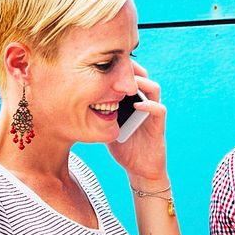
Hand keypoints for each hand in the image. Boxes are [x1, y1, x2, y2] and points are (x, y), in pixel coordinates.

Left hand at [107, 61, 169, 182]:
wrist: (140, 171)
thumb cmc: (124, 149)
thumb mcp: (107, 128)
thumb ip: (99, 115)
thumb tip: (75, 104)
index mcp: (132, 103)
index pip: (130, 79)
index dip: (122, 69)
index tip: (107, 63)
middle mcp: (144, 105)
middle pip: (143, 78)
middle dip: (132, 70)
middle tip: (118, 65)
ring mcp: (153, 115)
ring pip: (154, 89)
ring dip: (142, 83)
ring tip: (129, 82)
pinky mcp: (158, 126)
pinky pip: (159, 110)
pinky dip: (149, 105)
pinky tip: (136, 105)